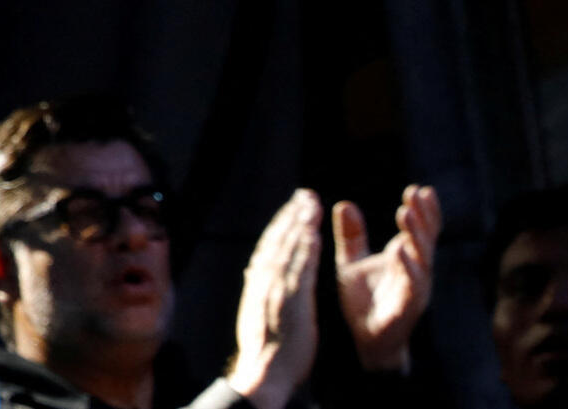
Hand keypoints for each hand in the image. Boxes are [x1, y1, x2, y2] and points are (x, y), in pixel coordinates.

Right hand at [226, 190, 323, 408]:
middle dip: (291, 215)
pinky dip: (306, 246)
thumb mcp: (253, 315)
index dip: (280, 226)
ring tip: (311, 202)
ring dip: (300, 222)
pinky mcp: (294, 298)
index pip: (268, 247)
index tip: (290, 210)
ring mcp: (279, 288)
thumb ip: (256, 292)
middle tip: (303, 195)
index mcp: (257, 285)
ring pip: (289, 248)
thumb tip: (252, 275)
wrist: (263, 372)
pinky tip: (314, 230)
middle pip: (278, 240)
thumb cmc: (264, 353)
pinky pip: (301, 266)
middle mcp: (265, 281)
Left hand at [336, 185, 440, 372]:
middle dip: (422, 216)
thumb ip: (351, 236)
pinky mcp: (406, 309)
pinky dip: (409, 268)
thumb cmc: (363, 300)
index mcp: (405, 258)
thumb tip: (344, 204)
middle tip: (416, 193)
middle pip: (424, 239)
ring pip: (422, 259)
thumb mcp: (351, 263)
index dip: (424, 210)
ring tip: (405, 213)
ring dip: (415, 236)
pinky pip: (412, 287)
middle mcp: (415, 272)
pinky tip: (401, 251)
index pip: (420, 230)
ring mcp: (413, 290)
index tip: (420, 188)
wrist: (364, 340)